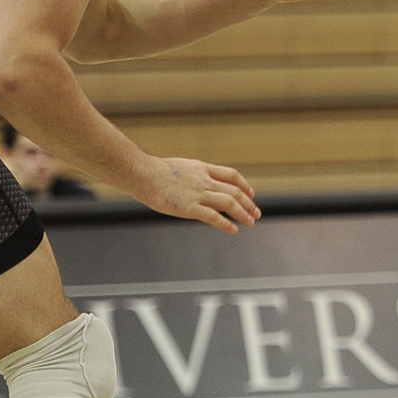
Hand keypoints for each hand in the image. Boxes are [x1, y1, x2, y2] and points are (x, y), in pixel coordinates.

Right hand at [136, 157, 259, 234]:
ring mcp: (198, 194)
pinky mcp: (189, 207)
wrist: (141, 173)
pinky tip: (233, 230)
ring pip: (229, 203)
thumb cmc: (154, 171)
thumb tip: (196, 184)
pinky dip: (226, 224)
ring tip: (251, 222)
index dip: (244, 185)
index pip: (231, 175)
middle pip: (234, 191)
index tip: (251, 193)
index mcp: (202, 168)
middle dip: (248, 203)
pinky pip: (213, 217)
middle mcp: (204, 180)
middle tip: (256, 213)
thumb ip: (193, 175)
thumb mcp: (181, 167)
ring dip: (243, 213)